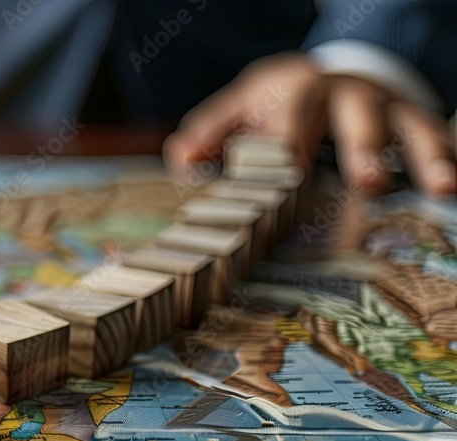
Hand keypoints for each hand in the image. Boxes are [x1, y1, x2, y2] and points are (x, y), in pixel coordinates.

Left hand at [164, 52, 455, 196]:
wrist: (327, 75)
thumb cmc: (275, 105)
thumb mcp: (239, 110)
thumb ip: (209, 134)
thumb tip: (184, 159)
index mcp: (296, 90)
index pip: (292, 117)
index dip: (292, 143)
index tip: (291, 175)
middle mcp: (346, 94)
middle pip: (358, 116)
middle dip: (364, 146)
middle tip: (369, 181)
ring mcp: (386, 108)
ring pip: (410, 128)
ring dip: (423, 156)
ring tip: (437, 187)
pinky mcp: (415, 123)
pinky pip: (438, 139)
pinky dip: (448, 162)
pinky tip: (453, 190)